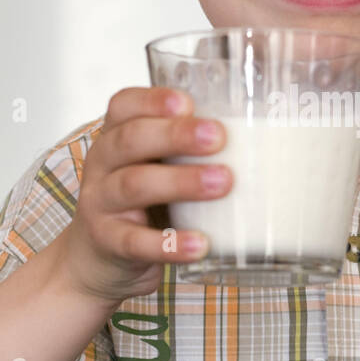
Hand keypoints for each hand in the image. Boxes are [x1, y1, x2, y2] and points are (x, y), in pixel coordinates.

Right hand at [59, 85, 232, 304]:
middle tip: (219, 137)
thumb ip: (189, 149)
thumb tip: (262, 135)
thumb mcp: (156, 167)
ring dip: (181, 182)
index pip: (124, 105)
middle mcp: (103, 164)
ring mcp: (101, 203)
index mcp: (116, 137)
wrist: (97, 260)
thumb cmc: (141, 204)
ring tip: (222, 183)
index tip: (188, 102)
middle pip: (131, 139)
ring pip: (134, 185)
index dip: (153, 99)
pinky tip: (200, 244)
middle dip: (176, 135)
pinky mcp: (108, 242)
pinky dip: (170, 244)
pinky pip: (136, 242)